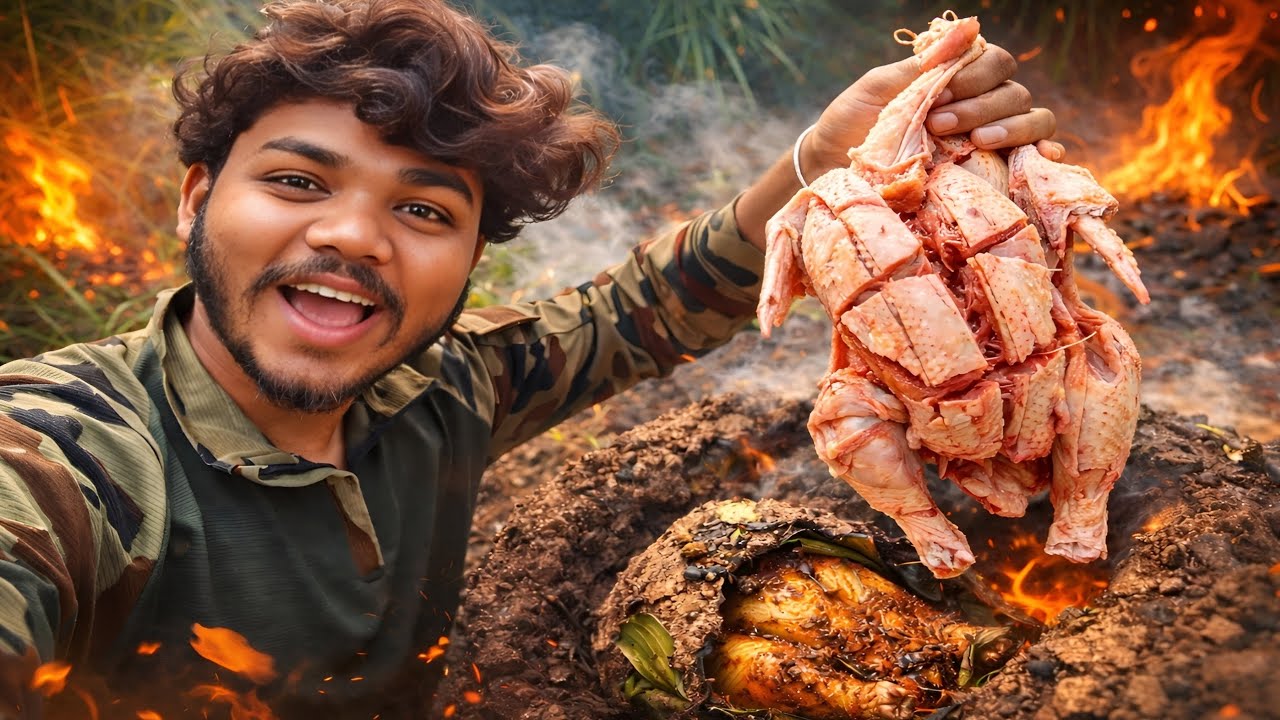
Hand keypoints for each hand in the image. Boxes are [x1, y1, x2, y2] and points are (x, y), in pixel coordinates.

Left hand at [802, 43, 1061, 177]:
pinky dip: (1047, 153)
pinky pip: (1036, 159)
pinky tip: (1042, 157)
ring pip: (1035, 119)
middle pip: (1015, 93)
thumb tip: (971, 27)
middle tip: (939, 123)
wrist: (834, 171)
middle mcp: (982, 107)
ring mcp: (991, 141)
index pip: (996, 62)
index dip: (975, 75)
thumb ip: (923, 64)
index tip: (939, 94)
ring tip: (976, 141)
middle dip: (981, 105)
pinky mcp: (993, 174)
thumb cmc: (852, 125)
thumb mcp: (879, 89)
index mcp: (958, 81)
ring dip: (1012, 127)